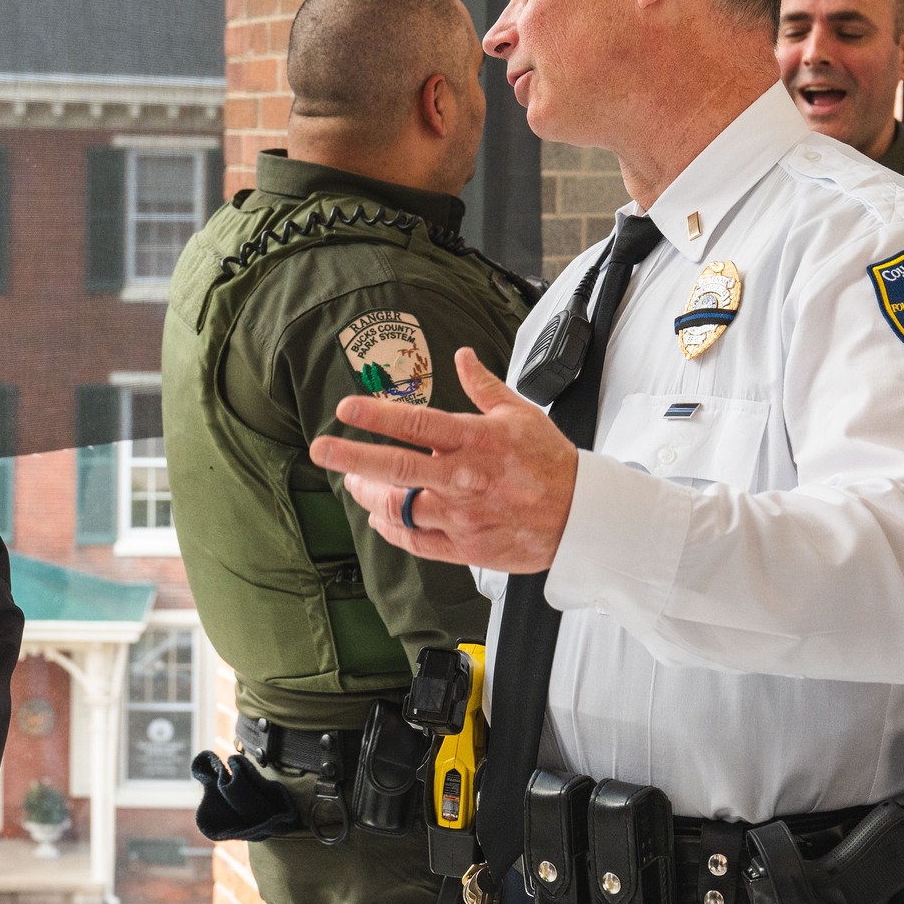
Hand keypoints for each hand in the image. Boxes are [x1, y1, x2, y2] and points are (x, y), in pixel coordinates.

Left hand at [308, 347, 577, 573]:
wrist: (582, 517)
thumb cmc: (550, 463)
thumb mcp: (521, 414)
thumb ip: (484, 386)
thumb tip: (463, 356)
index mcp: (476, 441)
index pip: (418, 424)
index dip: (378, 415)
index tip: (346, 409)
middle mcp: (463, 478)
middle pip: (396, 467)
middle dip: (352, 457)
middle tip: (321, 449)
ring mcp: (461, 515)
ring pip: (399, 507)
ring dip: (368, 495)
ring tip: (353, 482)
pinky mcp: (464, 546)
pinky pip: (415, 540)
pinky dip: (391, 528)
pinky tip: (380, 517)